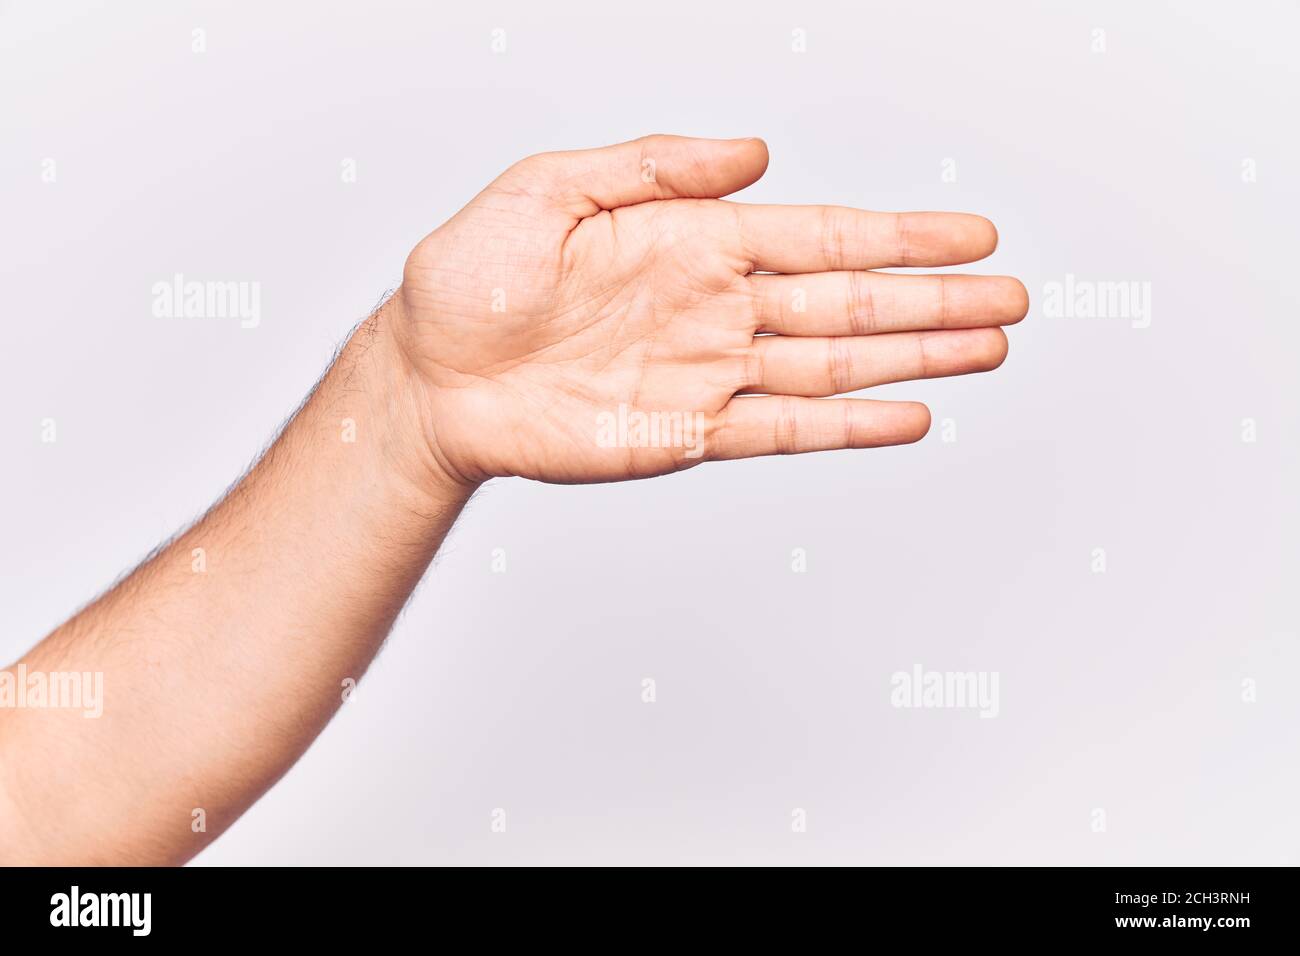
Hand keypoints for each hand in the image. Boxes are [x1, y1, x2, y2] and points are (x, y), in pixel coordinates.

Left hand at [393, 135, 1027, 484]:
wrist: (427, 380)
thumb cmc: (468, 280)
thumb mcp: (545, 190)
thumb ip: (650, 166)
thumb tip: (753, 154)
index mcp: (690, 238)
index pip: (819, 234)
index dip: (898, 235)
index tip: (970, 234)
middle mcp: (714, 303)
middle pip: (846, 302)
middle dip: (931, 300)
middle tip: (1011, 299)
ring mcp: (707, 370)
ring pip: (832, 367)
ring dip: (912, 360)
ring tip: (987, 349)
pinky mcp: (686, 431)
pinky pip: (782, 429)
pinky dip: (845, 427)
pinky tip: (906, 415)